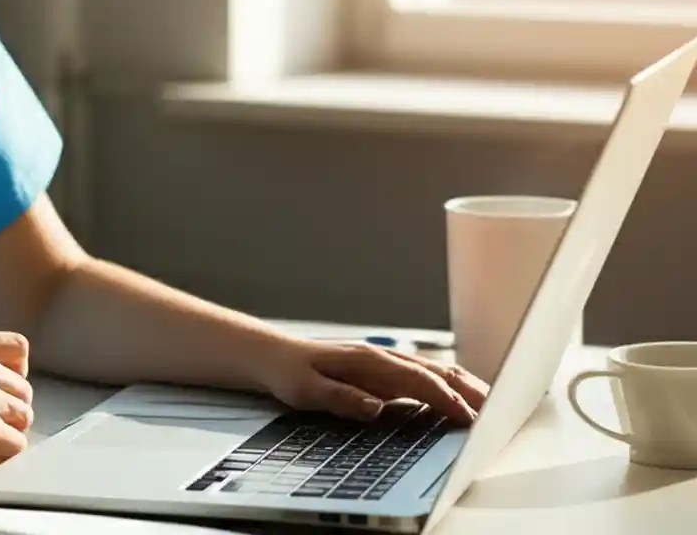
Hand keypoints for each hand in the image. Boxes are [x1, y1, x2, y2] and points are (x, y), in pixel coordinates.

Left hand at [258, 338, 489, 424]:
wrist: (272, 355)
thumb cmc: (288, 373)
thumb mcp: (305, 390)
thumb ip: (340, 398)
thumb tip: (376, 407)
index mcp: (368, 361)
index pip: (418, 380)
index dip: (445, 399)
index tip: (468, 417)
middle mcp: (381, 357)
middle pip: (435, 372)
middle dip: (468, 390)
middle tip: (500, 411)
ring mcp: (384, 362)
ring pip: (433, 372)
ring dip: (463, 386)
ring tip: (492, 404)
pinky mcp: (382, 370)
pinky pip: (422, 377)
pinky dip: (447, 386)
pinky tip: (459, 399)